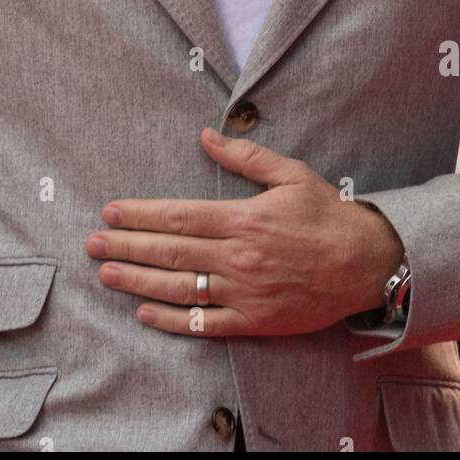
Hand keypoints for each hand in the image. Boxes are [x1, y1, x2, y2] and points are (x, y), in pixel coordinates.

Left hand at [85, 129, 404, 335]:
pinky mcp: (254, 321)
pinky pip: (204, 323)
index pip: (178, 216)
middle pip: (169, 251)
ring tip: (106, 272)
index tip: (110, 211)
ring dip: (137, 281)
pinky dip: (171, 320)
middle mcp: (238, 257)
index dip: (139, 214)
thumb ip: (246, 157)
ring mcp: (244, 293)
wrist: (368, 264)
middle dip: (126, 245)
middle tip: (92, 242)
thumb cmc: (328, 216)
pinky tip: (145, 313)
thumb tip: (207, 136)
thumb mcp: (291, 174)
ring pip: (178, 288)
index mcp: (243, 219)